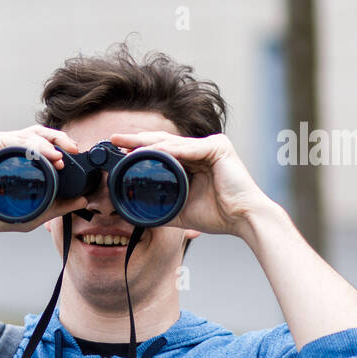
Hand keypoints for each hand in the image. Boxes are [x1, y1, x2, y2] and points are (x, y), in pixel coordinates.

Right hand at [0, 126, 90, 234]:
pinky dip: (32, 145)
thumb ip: (59, 205)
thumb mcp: (36, 211)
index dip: (61, 145)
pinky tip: (45, 154)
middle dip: (59, 138)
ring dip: (48, 144)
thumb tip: (83, 201)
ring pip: (29, 134)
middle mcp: (9, 145)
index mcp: (19, 157)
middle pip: (39, 132)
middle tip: (73, 149)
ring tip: (61, 157)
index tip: (76, 154)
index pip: (44, 143)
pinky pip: (14, 138)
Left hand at [108, 131, 274, 236]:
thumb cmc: (217, 215)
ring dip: (148, 144)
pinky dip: (169, 150)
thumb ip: (162, 205)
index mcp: (194, 159)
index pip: (162, 150)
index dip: (138, 149)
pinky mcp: (218, 147)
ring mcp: (211, 145)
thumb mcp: (180, 209)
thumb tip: (136, 211)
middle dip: (137, 140)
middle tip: (114, 138)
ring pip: (173, 143)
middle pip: (164, 141)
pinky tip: (151, 151)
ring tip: (126, 145)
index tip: (116, 150)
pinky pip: (188, 148)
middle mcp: (202, 148)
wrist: (242, 219)